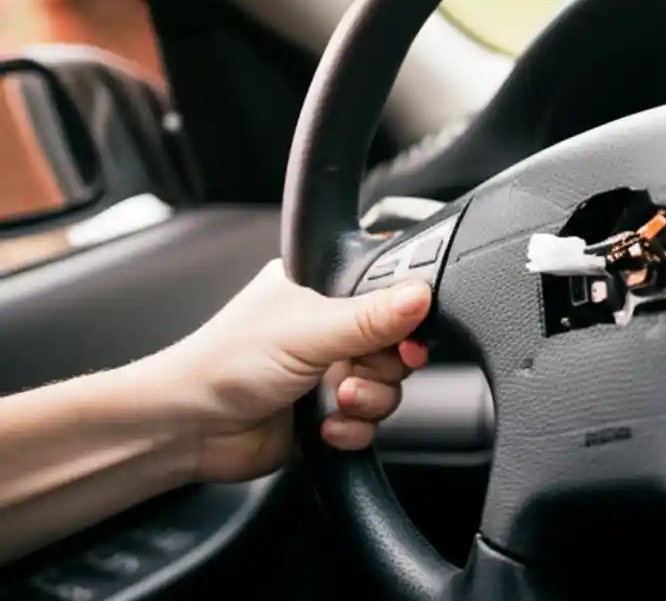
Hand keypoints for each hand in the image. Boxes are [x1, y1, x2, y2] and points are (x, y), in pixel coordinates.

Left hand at [147, 261, 431, 482]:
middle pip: (397, 345)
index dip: (406, 316)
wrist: (188, 430)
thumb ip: (370, 316)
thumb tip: (421, 294)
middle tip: (359, 370)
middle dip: (385, 366)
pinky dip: (354, 428)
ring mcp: (330, 373)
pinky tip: (326, 426)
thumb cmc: (223, 365)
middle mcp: (329, 330)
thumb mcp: (307, 330)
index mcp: (321, 291)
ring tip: (336, 400)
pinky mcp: (330, 414)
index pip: (387, 292)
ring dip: (369, 400)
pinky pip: (370, 423)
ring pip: (388, 387)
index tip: (409, 336)